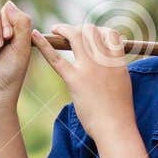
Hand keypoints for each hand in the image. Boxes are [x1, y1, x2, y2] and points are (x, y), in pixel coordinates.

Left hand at [29, 22, 136, 139]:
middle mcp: (104, 60)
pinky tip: (35, 35)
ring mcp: (89, 68)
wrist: (115, 128)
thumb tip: (110, 65)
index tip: (91, 36)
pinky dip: (44, 45)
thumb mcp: (123, 84)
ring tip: (55, 29)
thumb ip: (115, 70)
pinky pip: (56, 58)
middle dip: (79, 29)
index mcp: (117, 61)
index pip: (109, 33)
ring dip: (63, 29)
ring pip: (75, 37)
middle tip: (69, 34)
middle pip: (90, 31)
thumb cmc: (119, 112)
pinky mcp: (74, 80)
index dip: (99, 31)